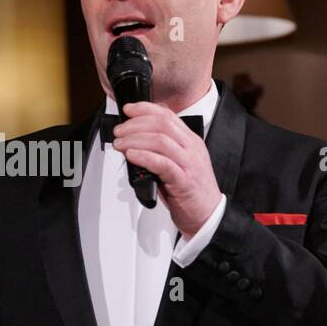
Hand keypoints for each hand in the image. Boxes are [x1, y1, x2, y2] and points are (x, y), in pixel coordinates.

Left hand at [113, 101, 220, 237]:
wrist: (207, 216)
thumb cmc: (189, 192)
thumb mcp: (176, 164)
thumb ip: (159, 152)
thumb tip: (132, 143)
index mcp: (190, 141)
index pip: (167, 115)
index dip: (144, 109)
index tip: (128, 110)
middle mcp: (191, 148)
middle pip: (161, 124)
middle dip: (135, 124)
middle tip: (119, 132)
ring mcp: (189, 163)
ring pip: (160, 140)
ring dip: (134, 140)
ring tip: (120, 144)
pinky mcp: (183, 181)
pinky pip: (162, 163)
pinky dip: (143, 157)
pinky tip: (131, 156)